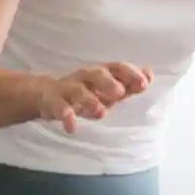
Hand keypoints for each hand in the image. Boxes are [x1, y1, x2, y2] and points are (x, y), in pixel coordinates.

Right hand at [36, 61, 152, 132]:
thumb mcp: (106, 89)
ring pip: (77, 90)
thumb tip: (149, 74)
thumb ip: (128, 84)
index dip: (130, 73)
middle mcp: (84, 77)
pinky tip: (71, 126)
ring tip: (100, 113)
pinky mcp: (52, 101)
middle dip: (108, 82)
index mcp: (100, 73)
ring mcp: (67, 88)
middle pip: (96, 74)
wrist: (44, 95)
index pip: (116, 67)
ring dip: (89, 100)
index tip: (144, 83)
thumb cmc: (84, 92)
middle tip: (120, 93)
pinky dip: (65, 116)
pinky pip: (58, 107)